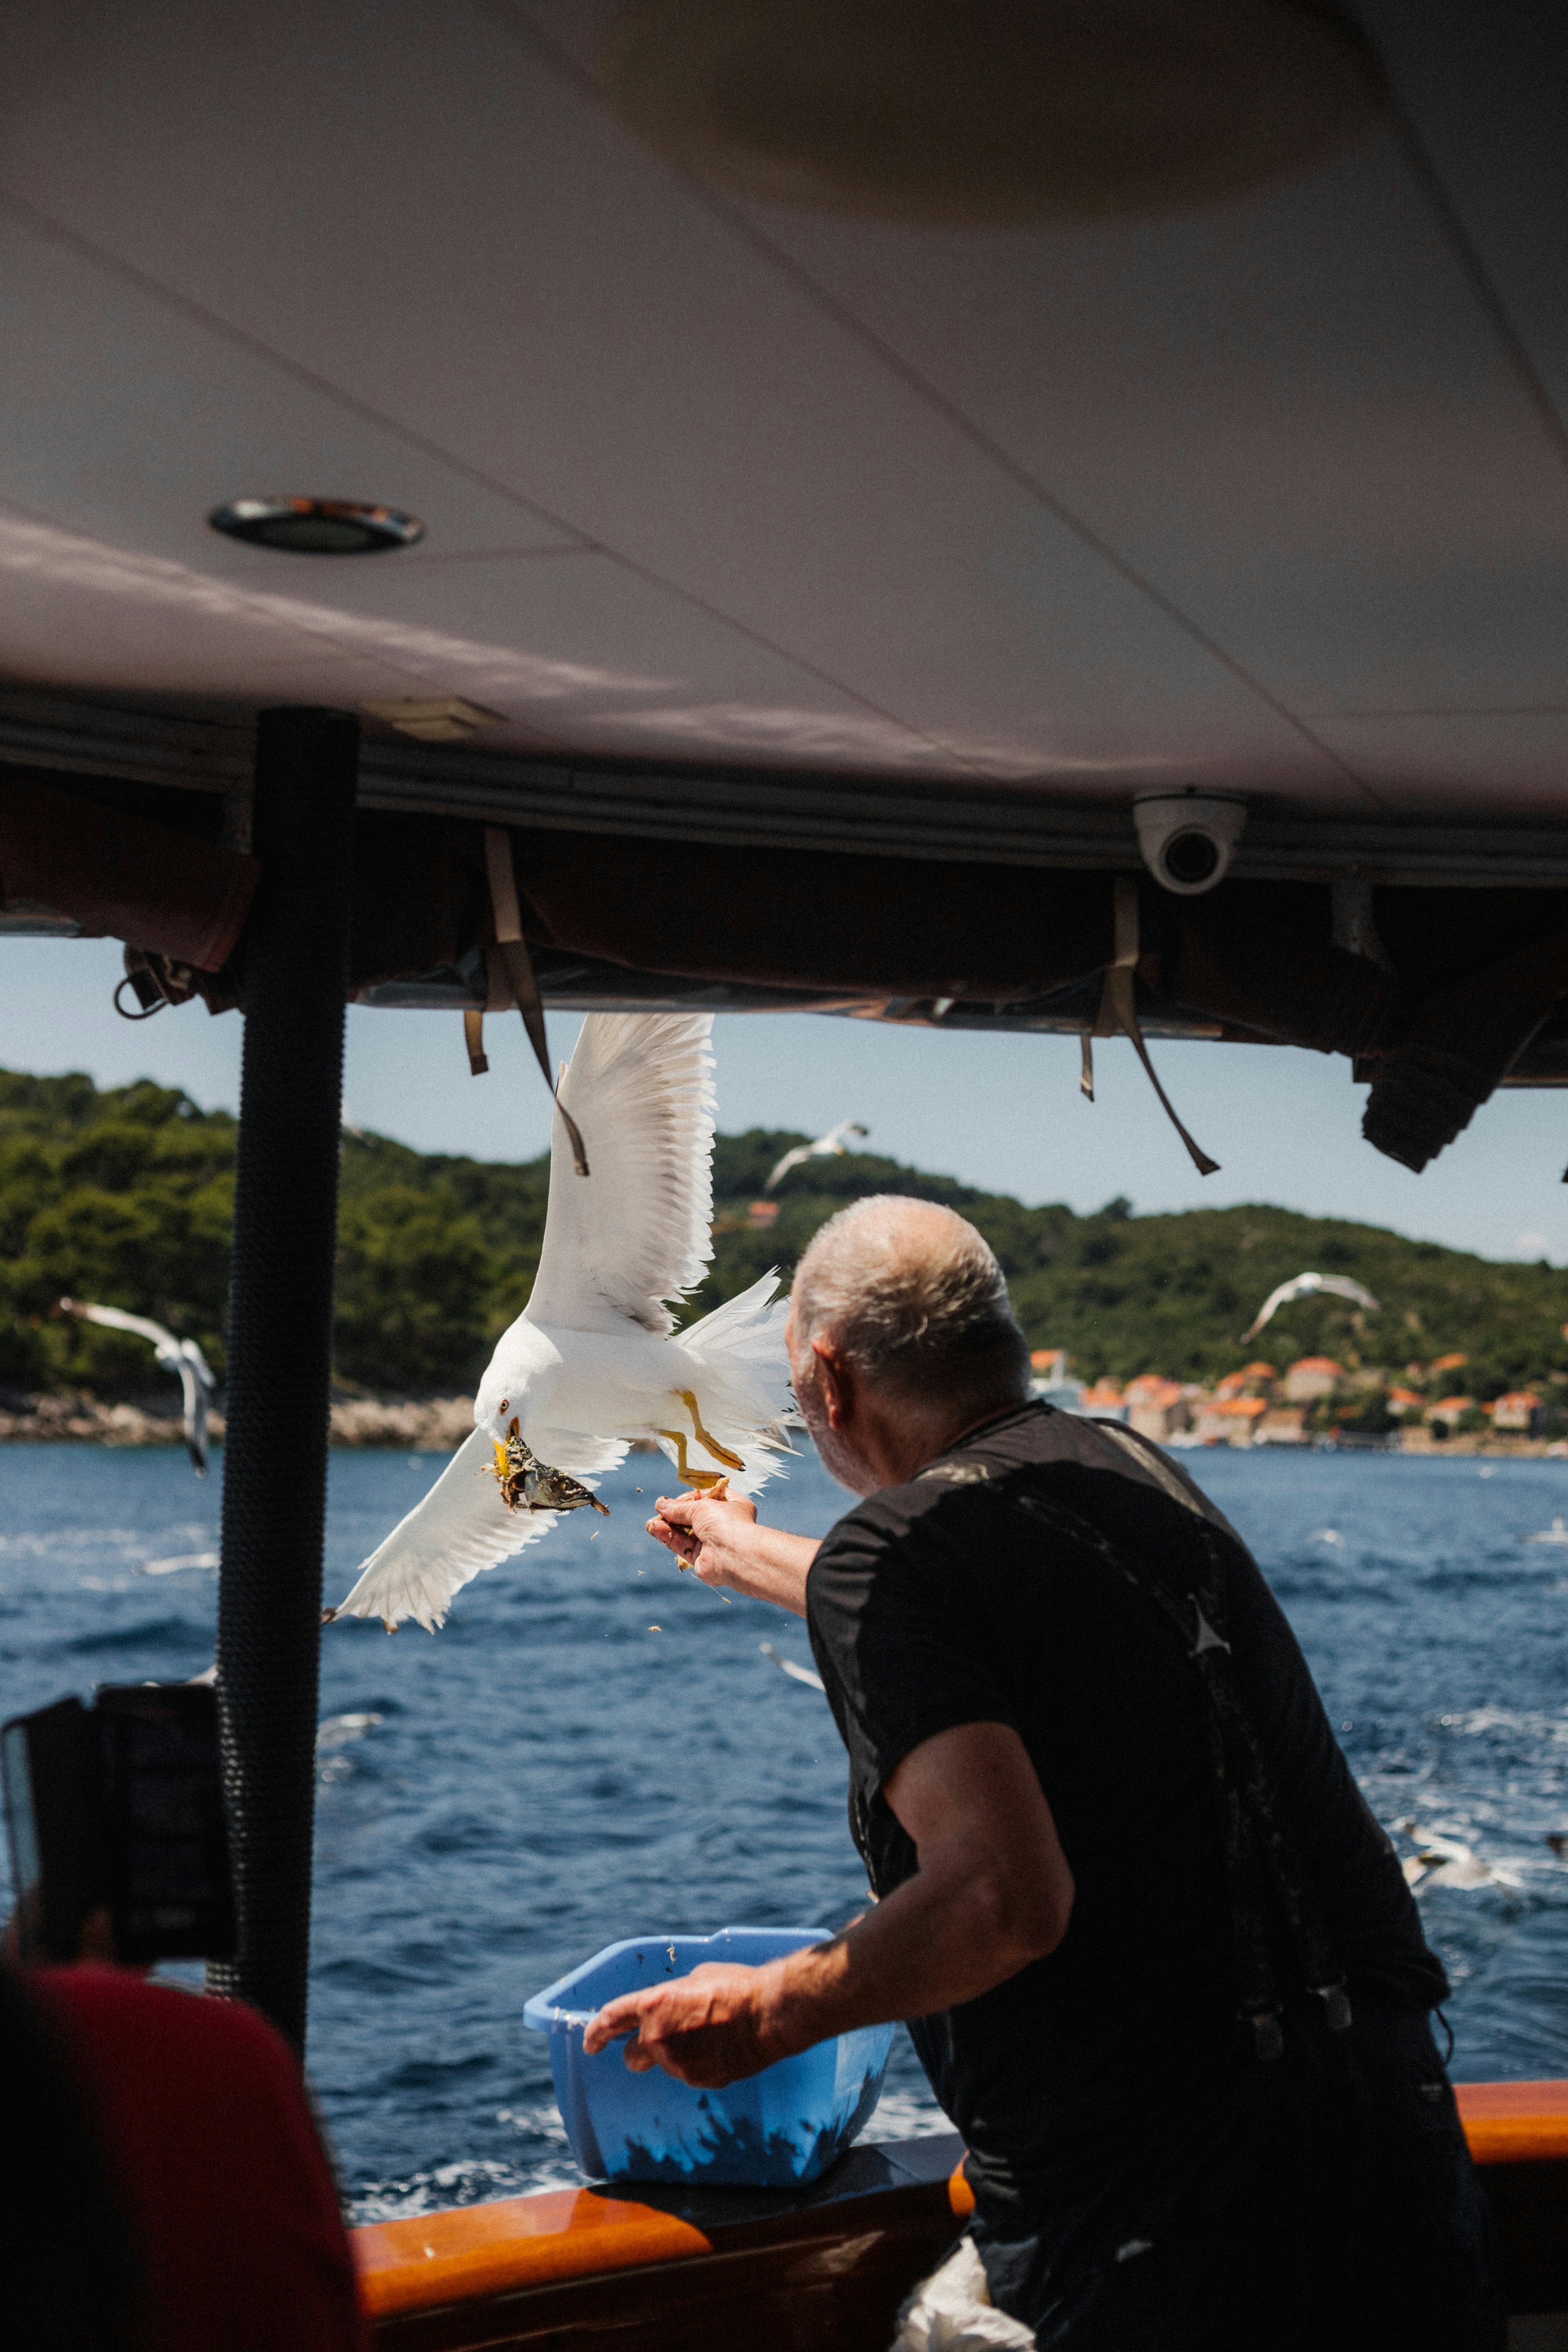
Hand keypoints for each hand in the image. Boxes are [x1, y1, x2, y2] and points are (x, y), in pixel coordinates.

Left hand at [581, 1961, 780, 2086]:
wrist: (768, 2014)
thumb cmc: (736, 1987)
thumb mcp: (697, 1978)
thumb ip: (673, 1997)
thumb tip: (671, 2008)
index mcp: (654, 2006)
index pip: (612, 2020)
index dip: (596, 2032)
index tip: (590, 2044)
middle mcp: (658, 2038)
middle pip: (632, 2056)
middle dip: (642, 2050)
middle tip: (663, 2039)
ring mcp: (678, 2064)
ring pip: (666, 2064)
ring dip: (678, 2054)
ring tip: (711, 2035)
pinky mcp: (698, 2080)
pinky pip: (690, 2072)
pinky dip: (699, 2063)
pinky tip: (722, 2048)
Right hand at [646, 1489, 757, 1588]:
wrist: (735, 1555)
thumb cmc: (726, 1523)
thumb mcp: (700, 1507)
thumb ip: (679, 1508)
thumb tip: (661, 1504)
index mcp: (732, 1506)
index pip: (708, 1498)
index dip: (690, 1497)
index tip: (675, 1499)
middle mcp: (723, 1524)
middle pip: (694, 1517)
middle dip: (675, 1514)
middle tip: (658, 1510)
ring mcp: (713, 1542)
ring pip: (685, 1532)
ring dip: (668, 1526)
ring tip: (651, 1522)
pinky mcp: (701, 1559)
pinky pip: (682, 1546)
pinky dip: (669, 1538)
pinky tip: (655, 1529)